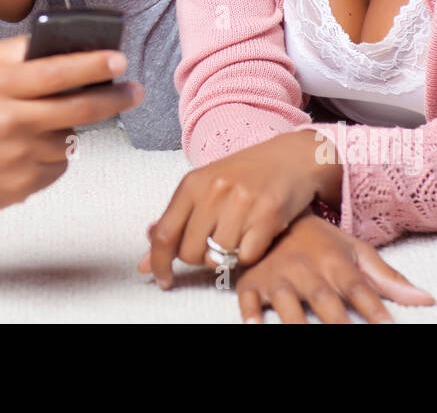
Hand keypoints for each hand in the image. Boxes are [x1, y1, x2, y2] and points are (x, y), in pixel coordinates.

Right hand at [0, 36, 142, 212]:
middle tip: (133, 90)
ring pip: (68, 139)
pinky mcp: (23, 187)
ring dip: (67, 129)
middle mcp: (11, 123)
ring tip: (40, 124)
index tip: (119, 59)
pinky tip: (25, 149)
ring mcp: (18, 159)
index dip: (93, 65)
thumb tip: (62, 43)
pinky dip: (51, 155)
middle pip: (79, 109)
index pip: (57, 72)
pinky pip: (56, 166)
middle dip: (114, 97)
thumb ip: (15, 51)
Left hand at [140, 131, 333, 287]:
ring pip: (218, 258)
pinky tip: (255, 234)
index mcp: (192, 183)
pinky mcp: (268, 214)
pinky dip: (249, 254)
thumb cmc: (244, 174)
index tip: (162, 279)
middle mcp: (214, 191)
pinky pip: (247, 256)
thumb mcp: (204, 188)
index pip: (164, 234)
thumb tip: (145, 262)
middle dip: (200, 257)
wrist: (290, 157)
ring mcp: (241, 202)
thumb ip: (175, 223)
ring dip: (226, 256)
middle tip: (214, 242)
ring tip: (238, 234)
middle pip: (191, 252)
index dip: (158, 262)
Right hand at [234, 213, 434, 322]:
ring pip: (286, 302)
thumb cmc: (320, 241)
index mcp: (334, 260)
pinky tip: (254, 326)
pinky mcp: (251, 282)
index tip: (388, 326)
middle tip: (346, 335)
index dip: (374, 309)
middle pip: (324, 299)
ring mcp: (276, 275)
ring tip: (304, 336)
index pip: (358, 288)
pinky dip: (250, 312)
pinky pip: (247, 298)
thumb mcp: (355, 251)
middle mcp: (306, 268)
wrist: (273, 214)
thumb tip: (427, 300)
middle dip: (337, 322)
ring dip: (295, 322)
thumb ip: (388, 278)